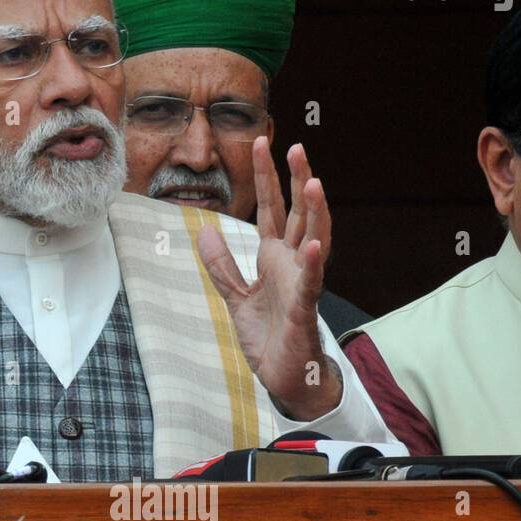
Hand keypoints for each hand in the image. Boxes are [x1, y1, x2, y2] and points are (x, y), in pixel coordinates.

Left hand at [196, 138, 341, 421]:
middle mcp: (292, 264)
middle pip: (296, 214)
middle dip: (296, 181)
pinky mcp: (304, 308)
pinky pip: (311, 281)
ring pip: (313, 239)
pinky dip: (313, 263)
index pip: (272, 209)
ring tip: (313, 182)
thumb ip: (223, 266)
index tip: (262, 144)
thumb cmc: (268, 337)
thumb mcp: (235, 296)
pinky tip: (315, 243)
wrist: (282, 376)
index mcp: (275, 258)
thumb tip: (206, 232)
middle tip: (296, 146)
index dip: (267, 178)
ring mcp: (301, 283)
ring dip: (314, 212)